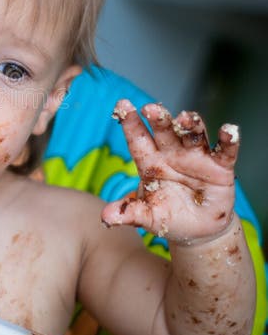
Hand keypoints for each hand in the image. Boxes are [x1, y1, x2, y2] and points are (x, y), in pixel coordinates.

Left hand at [102, 99, 238, 242]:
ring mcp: (197, 158)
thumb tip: (106, 217)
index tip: (122, 104)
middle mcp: (172, 154)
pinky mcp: (220, 167)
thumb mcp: (148, 217)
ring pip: (193, 135)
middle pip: (165, 130)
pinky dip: (228, 140)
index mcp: (150, 162)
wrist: (198, 231)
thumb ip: (129, 213)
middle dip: (159, 118)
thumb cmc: (168, 217)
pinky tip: (229, 131)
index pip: (138, 139)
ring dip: (191, 124)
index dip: (130, 122)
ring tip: (185, 118)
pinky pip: (225, 151)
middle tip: (151, 108)